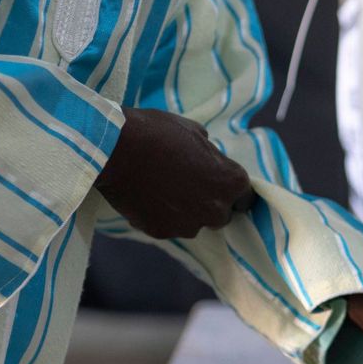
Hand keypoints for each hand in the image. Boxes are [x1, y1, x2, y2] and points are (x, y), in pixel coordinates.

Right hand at [95, 107, 254, 238]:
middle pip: (221, 214)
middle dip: (209, 202)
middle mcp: (215, 209)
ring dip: (185, 211)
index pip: (245, 196)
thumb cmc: (160, 133)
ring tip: (163, 189)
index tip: (220, 184)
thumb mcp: (195, 131)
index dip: (232, 189)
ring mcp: (188, 225)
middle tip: (189, 184)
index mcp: (231, 182)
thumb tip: (208, 160)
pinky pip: (167, 225)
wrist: (117, 149)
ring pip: (193, 223)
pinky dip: (161, 215)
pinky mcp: (162, 232)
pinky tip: (147, 196)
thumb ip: (210, 153)